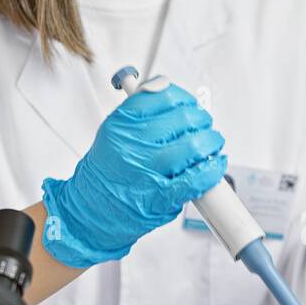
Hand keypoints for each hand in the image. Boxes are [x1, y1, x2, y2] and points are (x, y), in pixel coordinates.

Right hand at [41, 83, 226, 267]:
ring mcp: (149, 171)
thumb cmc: (107, 173)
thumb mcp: (114, 133)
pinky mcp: (163, 196)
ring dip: (211, 142)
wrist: (90, 211)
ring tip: (211, 144)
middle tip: (204, 125)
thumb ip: (142, 113)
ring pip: (195, 145)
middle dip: (201, 120)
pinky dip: (213, 169)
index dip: (184, 98)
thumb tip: (171, 93)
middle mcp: (134, 145)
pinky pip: (198, 177)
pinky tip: (215, 164)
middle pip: (184, 118)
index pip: (163, 95)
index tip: (189, 104)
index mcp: (122, 125)